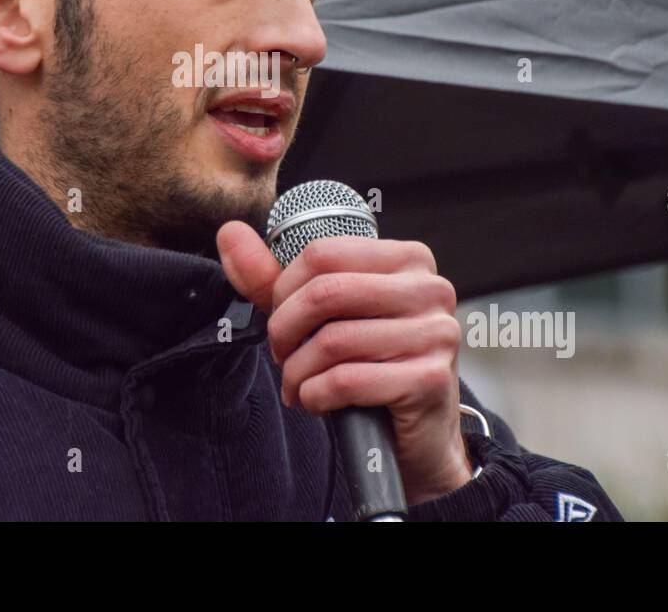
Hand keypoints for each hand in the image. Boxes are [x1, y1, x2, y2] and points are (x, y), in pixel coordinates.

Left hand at [216, 221, 471, 504]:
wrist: (419, 434)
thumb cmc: (370, 364)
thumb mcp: (322, 316)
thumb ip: (274, 277)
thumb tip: (230, 232)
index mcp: (407, 258)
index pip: (324, 253)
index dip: (285, 290)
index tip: (281, 319)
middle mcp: (430, 288)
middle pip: (326, 292)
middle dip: (285, 330)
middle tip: (282, 355)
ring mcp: (437, 332)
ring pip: (333, 341)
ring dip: (298, 371)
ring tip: (297, 384)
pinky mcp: (430, 378)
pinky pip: (347, 380)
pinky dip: (315, 395)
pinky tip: (317, 400)